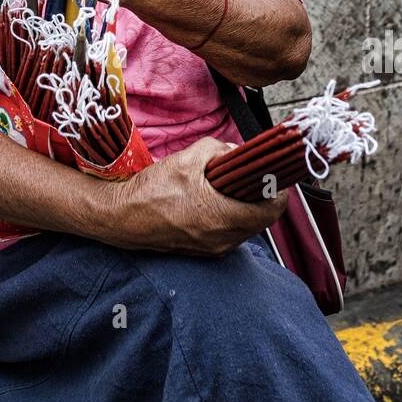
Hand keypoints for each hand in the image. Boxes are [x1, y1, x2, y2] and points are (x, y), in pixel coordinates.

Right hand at [100, 138, 289, 255]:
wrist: (122, 218)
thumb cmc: (152, 191)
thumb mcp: (187, 159)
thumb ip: (218, 150)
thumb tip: (235, 152)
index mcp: (223, 217)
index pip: (271, 210)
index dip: (279, 191)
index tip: (276, 175)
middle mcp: (223, 239)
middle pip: (261, 219)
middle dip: (262, 197)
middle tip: (256, 176)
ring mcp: (213, 249)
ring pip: (246, 228)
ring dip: (247, 208)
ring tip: (235, 185)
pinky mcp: (203, 251)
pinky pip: (230, 234)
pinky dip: (232, 217)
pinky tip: (218, 200)